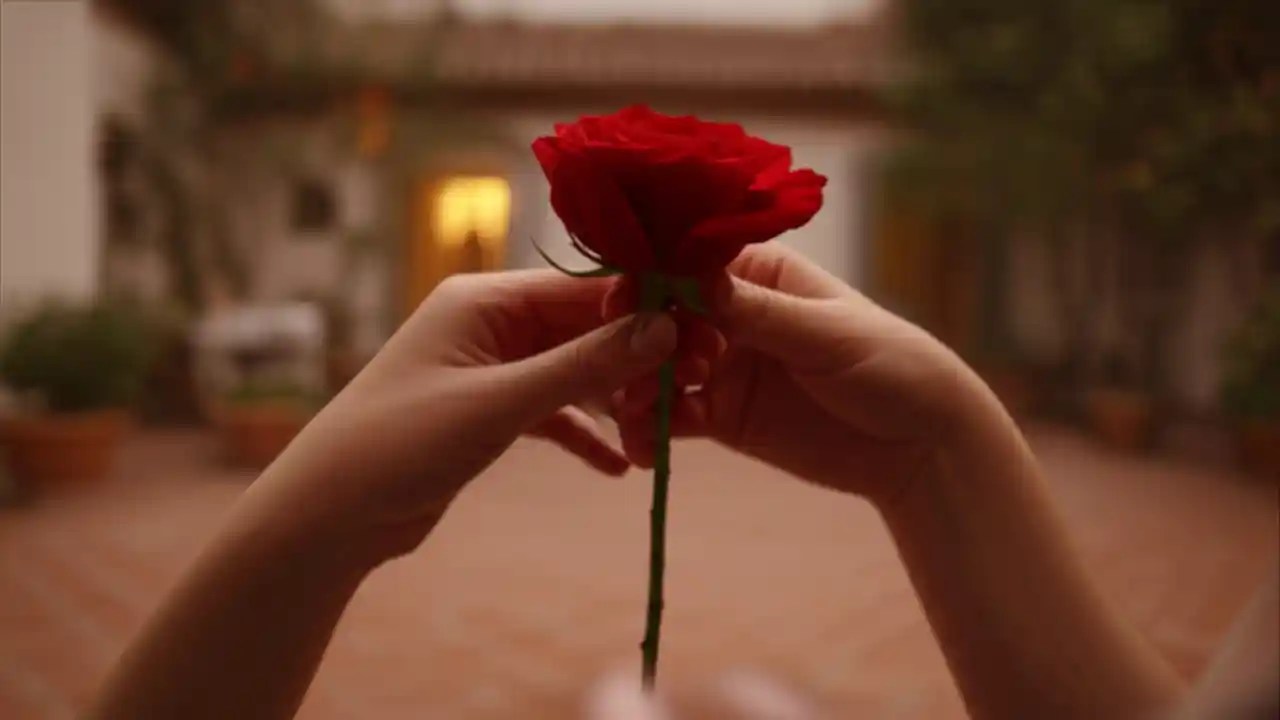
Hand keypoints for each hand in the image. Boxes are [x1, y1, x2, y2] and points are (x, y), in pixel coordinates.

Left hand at [245, 270, 676, 562]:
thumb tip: (663, 329)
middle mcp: (490, 323)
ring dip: (614, 401)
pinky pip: (553, 413)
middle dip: (636, 359)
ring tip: (660, 430)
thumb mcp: (498, 404)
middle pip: (585, 329)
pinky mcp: (490, 412)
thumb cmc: (399, 444)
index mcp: (484, 299)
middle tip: (692, 388)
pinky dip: (583, 434)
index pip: (583, 288)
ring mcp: (490, 368)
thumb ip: (581, 367)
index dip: (643, 308)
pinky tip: (619, 466)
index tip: (699, 332)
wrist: (330, 514)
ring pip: (574, 373)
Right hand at [613, 244, 990, 503]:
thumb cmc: (891, 365)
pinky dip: (652, 430)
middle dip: (641, 341)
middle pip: (662, 317)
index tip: (625, 304)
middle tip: (640, 371)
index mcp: (759, 272)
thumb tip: (692, 277)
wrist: (921, 446)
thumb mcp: (826, 334)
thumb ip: (758, 312)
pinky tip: (644, 448)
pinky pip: (673, 419)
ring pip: (658, 369)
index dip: (653, 280)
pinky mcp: (723, 417)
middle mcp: (732, 313)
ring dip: (638, 387)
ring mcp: (724, 366)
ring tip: (638, 414)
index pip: (689, 264)